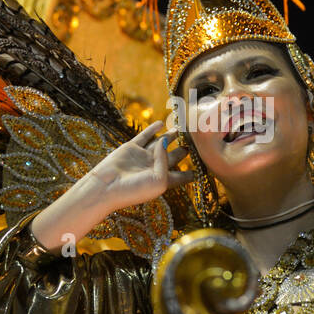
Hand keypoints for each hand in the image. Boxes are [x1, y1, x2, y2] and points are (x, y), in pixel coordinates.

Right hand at [31, 119, 194, 251]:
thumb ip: (166, 160)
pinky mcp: (132, 147)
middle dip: (185, 150)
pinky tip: (162, 123)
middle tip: (197, 139)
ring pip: (161, 143)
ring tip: (182, 127)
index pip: (183, 175)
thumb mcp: (159, 180)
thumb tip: (165, 140)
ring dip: (172, 135)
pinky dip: (154, 128)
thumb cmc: (134, 190)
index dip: (193, 170)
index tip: (207, 164)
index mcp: (164, 180)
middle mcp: (155, 168)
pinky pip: (145, 135)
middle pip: (175, 157)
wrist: (106, 187)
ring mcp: (143, 157)